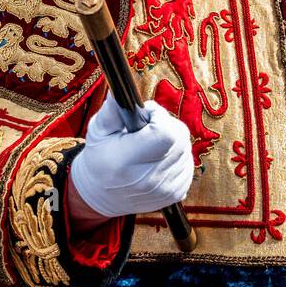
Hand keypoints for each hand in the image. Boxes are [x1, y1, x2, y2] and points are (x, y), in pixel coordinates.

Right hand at [68, 97, 193, 218]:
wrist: (103, 195)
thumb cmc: (100, 158)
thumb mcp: (97, 131)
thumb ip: (111, 111)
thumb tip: (120, 91)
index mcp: (126, 162)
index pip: (165, 133)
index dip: (159, 117)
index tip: (145, 116)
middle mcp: (149, 179)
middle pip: (179, 138)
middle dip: (167, 125)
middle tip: (147, 129)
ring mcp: (165, 189)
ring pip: (186, 148)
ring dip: (172, 141)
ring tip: (151, 146)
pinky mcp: (177, 194)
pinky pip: (188, 162)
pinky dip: (177, 156)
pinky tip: (158, 159)